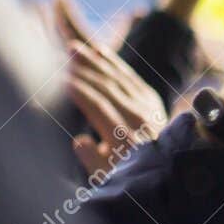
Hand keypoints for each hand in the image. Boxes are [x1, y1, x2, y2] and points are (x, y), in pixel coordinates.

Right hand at [64, 38, 169, 179]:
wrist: (164, 172)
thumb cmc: (126, 176)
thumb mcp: (107, 175)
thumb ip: (92, 159)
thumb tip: (78, 140)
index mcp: (124, 136)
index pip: (97, 105)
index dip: (78, 90)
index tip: (58, 78)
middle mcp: (138, 117)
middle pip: (107, 86)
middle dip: (85, 68)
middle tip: (64, 52)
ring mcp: (147, 106)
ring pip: (117, 77)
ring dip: (96, 61)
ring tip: (74, 47)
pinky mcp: (151, 99)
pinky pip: (130, 76)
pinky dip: (114, 62)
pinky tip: (100, 50)